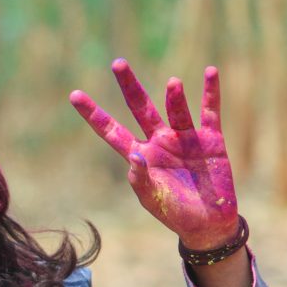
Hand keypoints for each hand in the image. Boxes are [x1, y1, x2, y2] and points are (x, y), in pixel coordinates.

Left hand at [70, 59, 239, 249]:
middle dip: (129, 87)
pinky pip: (210, 112)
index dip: (93, 114)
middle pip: (140, 108)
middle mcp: (158, 141)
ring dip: (175, 97)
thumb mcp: (152, 199)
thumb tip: (134, 156)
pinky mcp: (211, 140)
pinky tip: (211, 72)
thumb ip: (141, 179)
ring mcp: (184, 138)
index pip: (111, 131)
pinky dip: (211, 93)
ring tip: (174, 84)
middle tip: (118, 63)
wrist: (208, 223)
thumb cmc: (175, 213)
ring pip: (176, 110)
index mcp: (139, 155)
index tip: (74, 95)